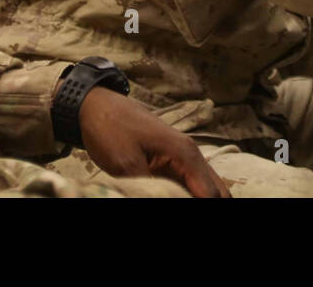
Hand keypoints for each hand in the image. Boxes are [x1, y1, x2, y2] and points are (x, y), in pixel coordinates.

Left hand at [78, 88, 229, 196]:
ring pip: (205, 189)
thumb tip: (167, 199)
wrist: (96, 105)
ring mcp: (183, 158)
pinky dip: (186, 194)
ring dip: (195, 197)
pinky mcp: (172, 162)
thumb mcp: (125, 164)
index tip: (172, 200)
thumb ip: (151, 191)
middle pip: (216, 192)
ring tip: (169, 196)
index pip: (210, 195)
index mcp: (185, 154)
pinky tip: (170, 195)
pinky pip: (190, 185)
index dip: (200, 207)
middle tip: (173, 199)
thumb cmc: (110, 129)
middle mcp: (191, 155)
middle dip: (204, 201)